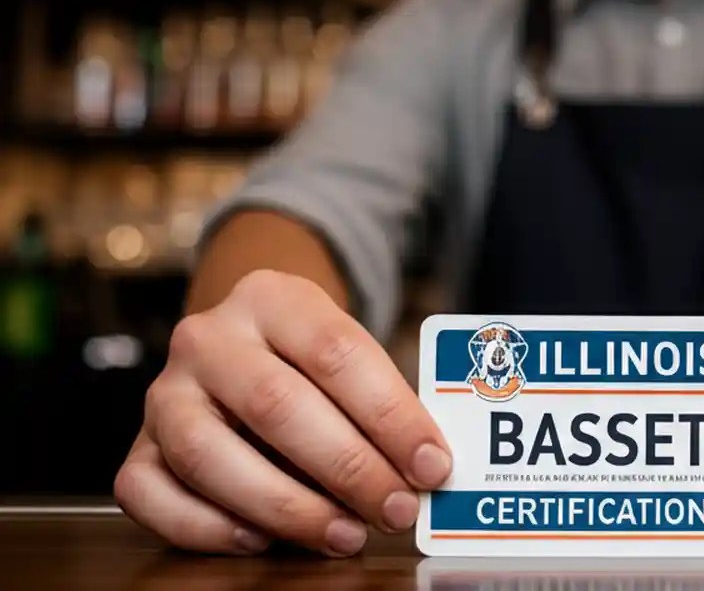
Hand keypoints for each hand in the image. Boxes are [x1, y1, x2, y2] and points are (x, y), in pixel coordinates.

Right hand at [114, 270, 452, 556]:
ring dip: (286, 506)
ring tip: (345, 534)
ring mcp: (164, 392)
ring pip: (209, 454)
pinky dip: (207, 527)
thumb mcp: (351, 356)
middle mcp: (208, 337)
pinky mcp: (136, 447)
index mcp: (273, 297)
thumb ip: (384, 404)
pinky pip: (152, 494)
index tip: (432, 465)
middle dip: (348, 467)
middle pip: (277, 404)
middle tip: (396, 508)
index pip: (338, 352)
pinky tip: (262, 540)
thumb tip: (428, 471)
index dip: (391, 415)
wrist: (241, 342)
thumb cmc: (312, 363)